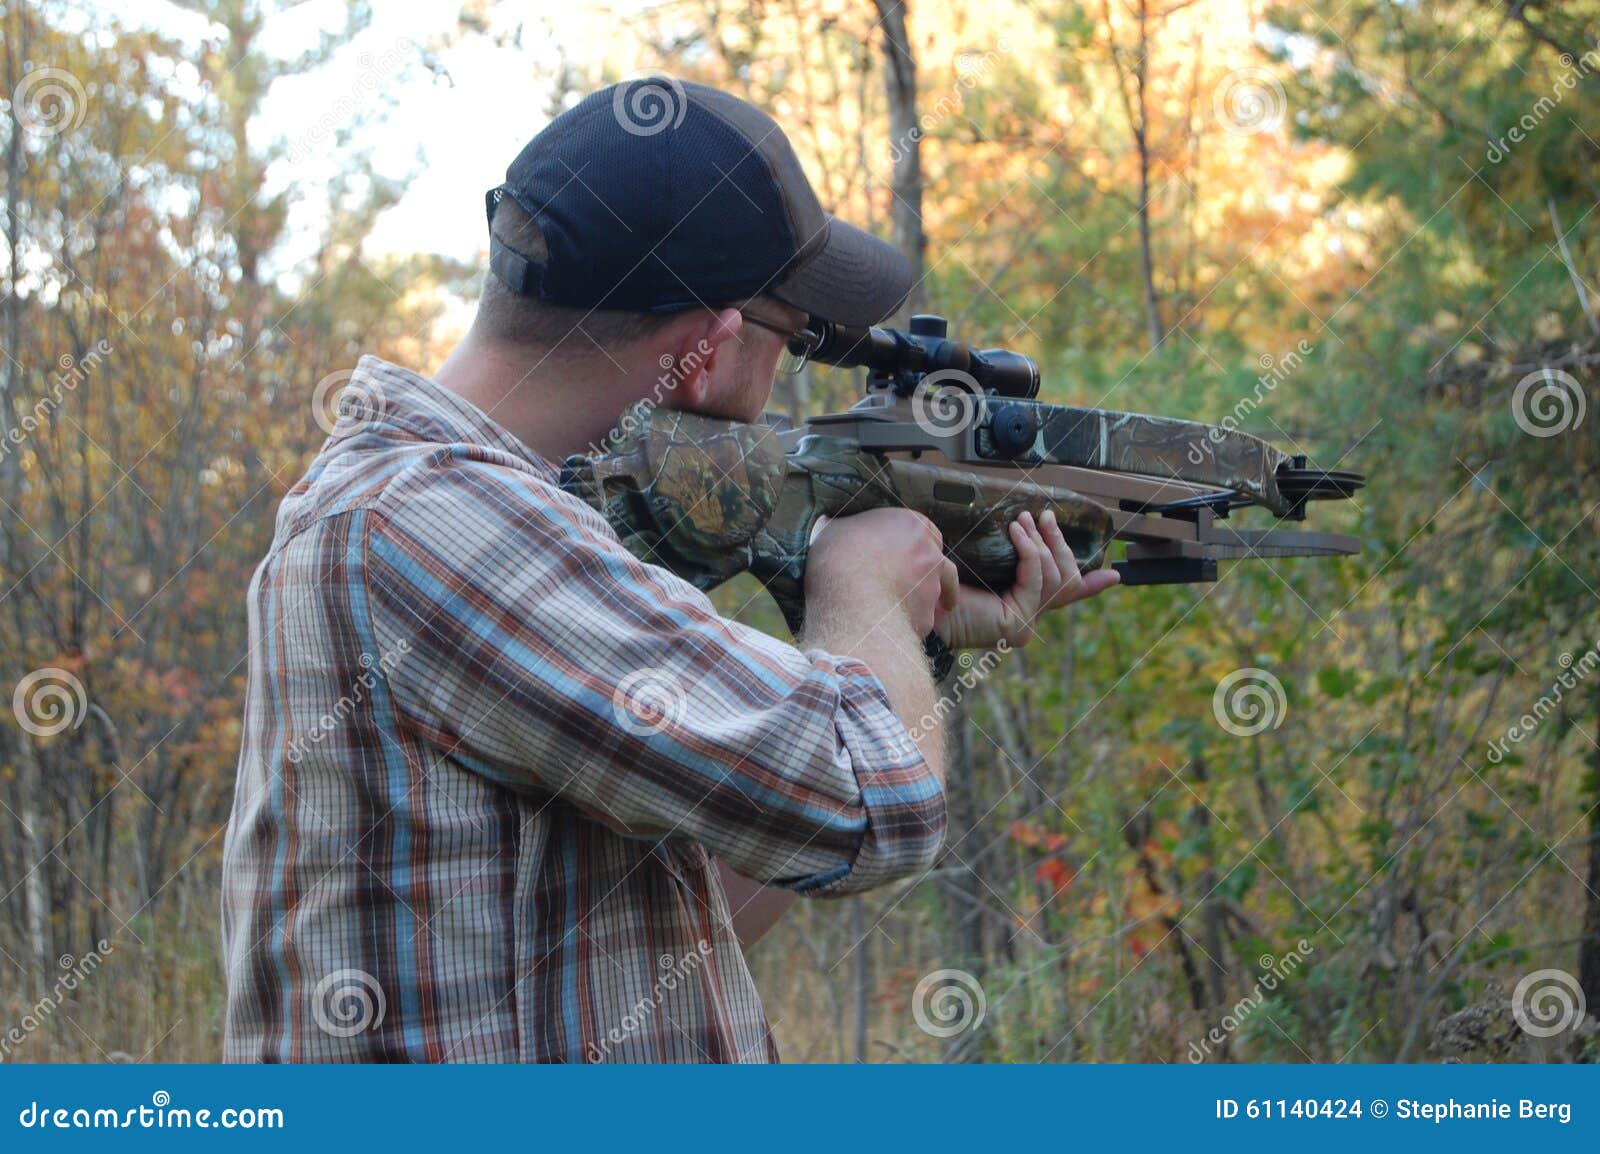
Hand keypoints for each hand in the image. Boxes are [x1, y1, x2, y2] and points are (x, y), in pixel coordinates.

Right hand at [806, 508, 958, 636]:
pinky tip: (891, 626)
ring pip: (937, 591)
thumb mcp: (831, 531)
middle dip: (930, 569)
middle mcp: (929, 553)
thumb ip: (841, 527)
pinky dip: (909, 621)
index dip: (913, 540)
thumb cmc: (839, 562)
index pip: (923, 528)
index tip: (905, 549)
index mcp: (911, 524)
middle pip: (938, 559)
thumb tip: (829, 522)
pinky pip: (920, 618)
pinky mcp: (927, 617)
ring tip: (912, 606)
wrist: (851, 605)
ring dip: (927, 596)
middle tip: (917, 578)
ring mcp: (931, 586)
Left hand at [935, 509, 1119, 649]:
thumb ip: (1003, 549)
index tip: (1115, 575)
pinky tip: (1016, 533)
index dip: (1091, 586)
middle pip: (1067, 581)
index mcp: (1016, 603)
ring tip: (1023, 520)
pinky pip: (1037, 578)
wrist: (913, 602)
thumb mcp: (978, 556)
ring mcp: (1023, 624)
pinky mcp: (1018, 622)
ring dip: (1043, 542)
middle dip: (1060, 544)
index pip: (1061, 596)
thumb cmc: (937, 579)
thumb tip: (1017, 521)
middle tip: (1047, 517)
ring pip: (1057, 578)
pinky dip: (1030, 551)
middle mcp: (1024, 617)